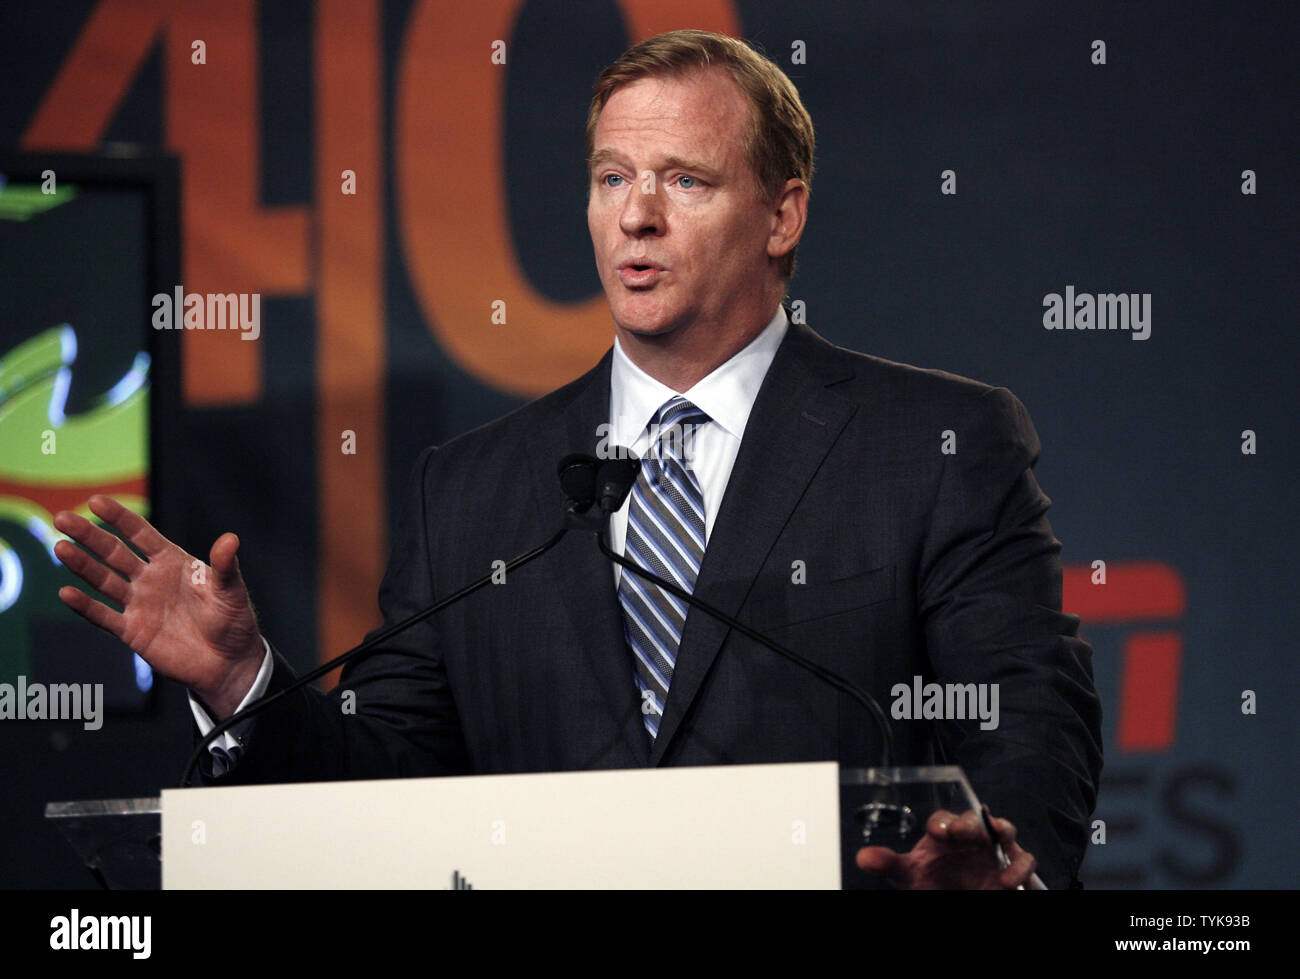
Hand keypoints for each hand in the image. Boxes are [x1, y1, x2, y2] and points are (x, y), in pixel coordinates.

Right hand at [53, 495, 263, 718]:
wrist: (228, 662)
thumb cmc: (233, 621)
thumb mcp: (231, 591)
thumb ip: (225, 566)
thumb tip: (231, 539)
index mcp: (173, 562)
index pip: (141, 534)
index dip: (120, 518)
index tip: (96, 501)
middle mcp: (150, 579)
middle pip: (114, 552)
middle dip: (89, 535)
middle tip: (62, 518)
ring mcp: (139, 604)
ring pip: (103, 580)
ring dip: (82, 565)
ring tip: (60, 547)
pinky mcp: (133, 631)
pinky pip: (104, 616)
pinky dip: (85, 606)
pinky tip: (67, 593)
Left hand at [856, 807, 1037, 888]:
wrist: (955, 896)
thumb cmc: (931, 881)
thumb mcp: (909, 876)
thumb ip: (889, 864)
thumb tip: (863, 858)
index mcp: (944, 833)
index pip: (943, 820)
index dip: (942, 823)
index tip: (938, 832)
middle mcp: (970, 836)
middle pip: (975, 819)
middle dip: (970, 823)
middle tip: (964, 831)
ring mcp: (994, 849)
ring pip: (1004, 829)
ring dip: (1001, 832)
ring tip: (996, 843)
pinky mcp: (1012, 866)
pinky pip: (1024, 859)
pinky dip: (1020, 867)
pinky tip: (1009, 881)